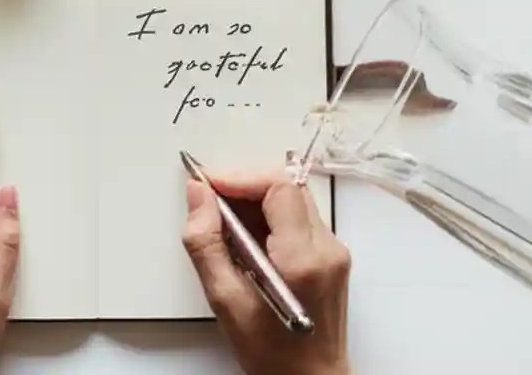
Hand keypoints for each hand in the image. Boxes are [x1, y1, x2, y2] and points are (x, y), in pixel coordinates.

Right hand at [182, 172, 350, 374]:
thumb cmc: (273, 355)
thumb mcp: (225, 301)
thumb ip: (206, 243)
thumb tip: (198, 197)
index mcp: (302, 259)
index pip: (278, 188)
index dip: (239, 177)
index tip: (208, 184)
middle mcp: (326, 249)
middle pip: (287, 188)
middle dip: (245, 185)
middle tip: (211, 201)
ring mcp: (333, 251)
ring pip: (293, 199)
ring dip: (256, 201)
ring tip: (225, 224)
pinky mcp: (331, 255)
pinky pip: (298, 218)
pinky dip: (269, 217)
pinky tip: (247, 240)